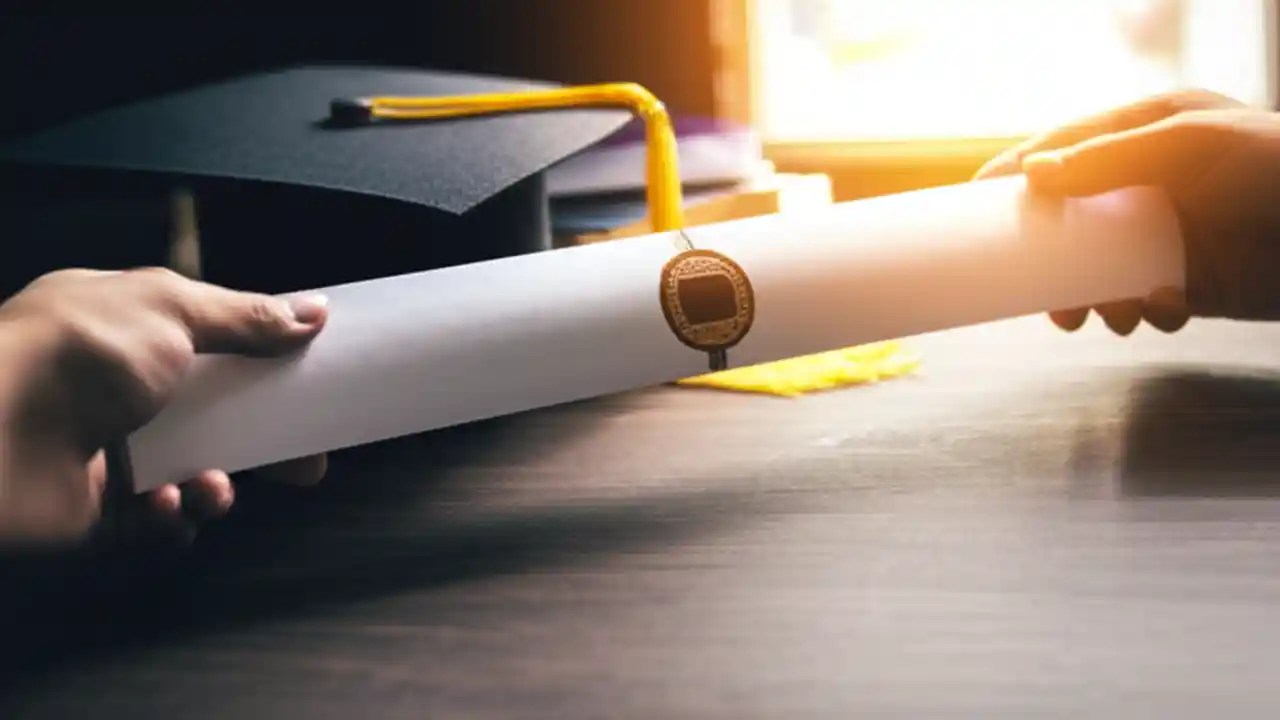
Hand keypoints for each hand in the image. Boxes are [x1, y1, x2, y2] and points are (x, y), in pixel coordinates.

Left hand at [0, 267, 329, 547]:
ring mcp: (103, 453)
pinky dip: (172, 518)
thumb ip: (246, 317)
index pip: (210, 346)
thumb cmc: (76, 356)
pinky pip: (158, 524)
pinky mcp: (95, 514)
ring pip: (191, 475)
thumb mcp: (173, 310)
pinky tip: (166, 504)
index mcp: (125, 329)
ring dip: (216, 486)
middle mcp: (113, 389)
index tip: (309, 384)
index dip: (262, 364)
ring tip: (212, 486)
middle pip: (213, 418)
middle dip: (262, 444)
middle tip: (305, 464)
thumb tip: (312, 312)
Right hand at [974, 88, 1279, 333]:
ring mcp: (1170, 234)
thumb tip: (1035, 175)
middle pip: (1069, 219)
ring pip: (1098, 269)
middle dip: (1047, 258)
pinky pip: (1142, 301)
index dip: (1014, 176)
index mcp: (1148, 133)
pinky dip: (1144, 311)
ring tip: (1101, 314)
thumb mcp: (1192, 148)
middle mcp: (1152, 183)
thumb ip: (1110, 159)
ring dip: (1092, 296)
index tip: (972, 206)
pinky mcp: (1192, 280)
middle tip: (1038, 292)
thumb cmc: (1274, 174)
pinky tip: (1165, 308)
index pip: (1062, 149)